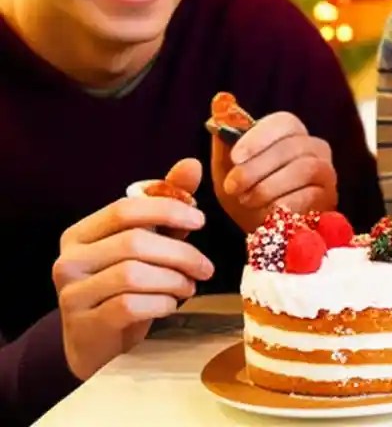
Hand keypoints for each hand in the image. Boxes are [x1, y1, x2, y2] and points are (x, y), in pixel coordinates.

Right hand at [53, 159, 214, 379]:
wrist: (96, 343)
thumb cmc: (123, 286)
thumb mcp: (146, 243)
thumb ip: (165, 206)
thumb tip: (191, 164)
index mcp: (81, 233)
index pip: (125, 208)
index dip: (167, 209)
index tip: (200, 220)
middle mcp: (69, 260)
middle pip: (134, 242)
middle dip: (181, 254)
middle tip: (206, 268)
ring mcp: (72, 293)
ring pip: (134, 274)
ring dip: (174, 281)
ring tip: (189, 287)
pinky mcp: (84, 324)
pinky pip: (130, 305)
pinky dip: (161, 304)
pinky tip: (170, 305)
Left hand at [212, 111, 336, 231]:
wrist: (262, 229)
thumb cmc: (245, 192)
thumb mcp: (227, 167)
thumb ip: (224, 139)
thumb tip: (219, 107)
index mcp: (291, 132)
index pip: (283, 122)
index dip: (259, 137)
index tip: (236, 157)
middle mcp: (315, 147)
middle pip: (293, 146)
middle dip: (258, 167)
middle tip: (232, 186)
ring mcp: (327, 172)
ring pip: (305, 169)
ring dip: (270, 186)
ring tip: (247, 200)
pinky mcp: (330, 198)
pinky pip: (312, 194)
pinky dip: (286, 203)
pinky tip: (268, 212)